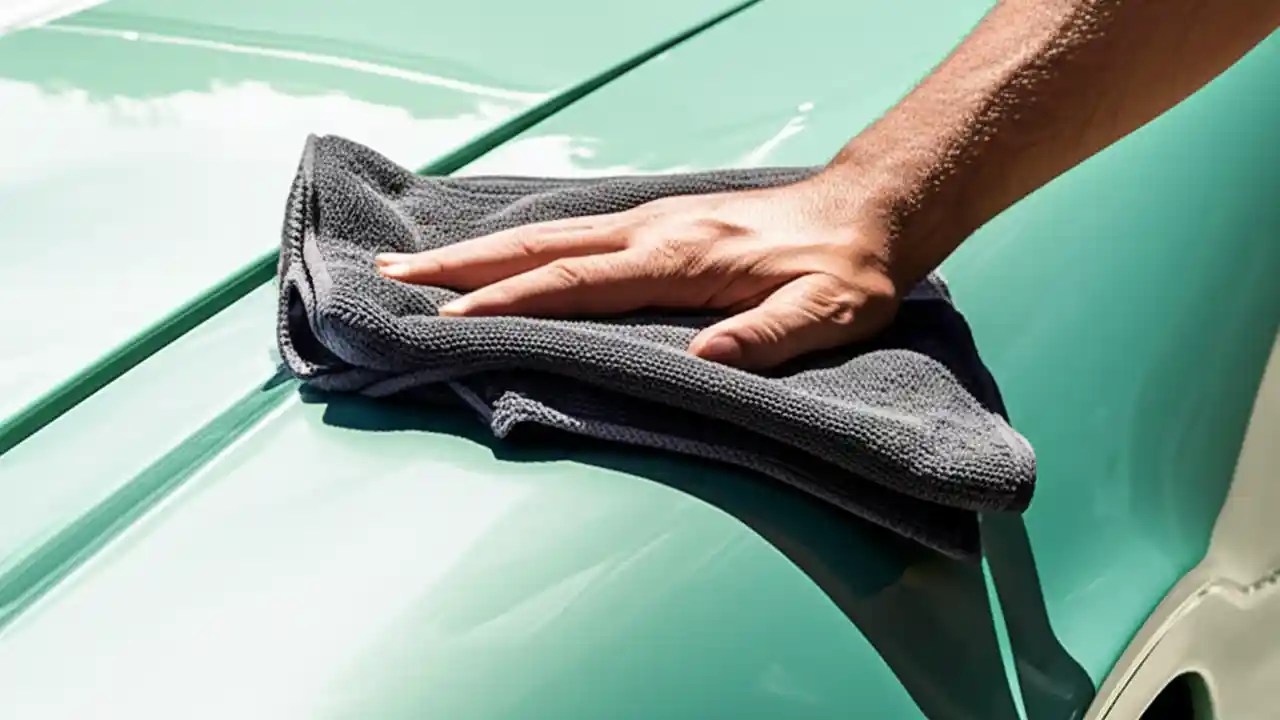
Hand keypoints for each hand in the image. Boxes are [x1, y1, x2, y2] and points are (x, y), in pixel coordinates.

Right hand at [376, 177, 906, 369]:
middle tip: (393, 272)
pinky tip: (499, 251)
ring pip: (547, 232)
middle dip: (463, 264)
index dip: (511, 303)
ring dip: (480, 248)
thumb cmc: (847, 270)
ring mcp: (652, 221)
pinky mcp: (659, 222)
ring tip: (419, 259)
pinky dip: (521, 241)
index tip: (450, 318)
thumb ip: (767, 338)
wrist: (869, 210)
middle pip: (539, 246)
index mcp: (680, 259)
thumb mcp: (828, 313)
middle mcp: (652, 231)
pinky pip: (572, 229)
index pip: (575, 282)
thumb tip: (703, 364)